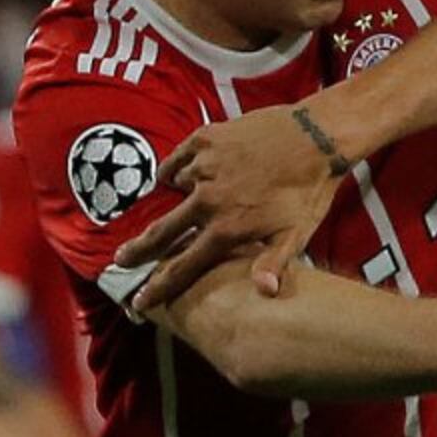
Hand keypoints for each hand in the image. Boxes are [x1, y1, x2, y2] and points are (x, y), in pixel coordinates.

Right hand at [117, 105, 344, 309]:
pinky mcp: (205, 139)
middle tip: (119, 261)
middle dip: (138, 251)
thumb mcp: (297, 232)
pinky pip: (178, 160)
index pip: (183, 266)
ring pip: (175, 192)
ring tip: (178, 206)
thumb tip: (263, 294)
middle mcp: (207, 200)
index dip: (159, 287)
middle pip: (161, 233)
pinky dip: (177, 169)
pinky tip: (180, 176)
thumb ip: (274, 262)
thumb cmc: (310, 188)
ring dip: (174, 202)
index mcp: (227, 228)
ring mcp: (203, 167)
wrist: (318, 135)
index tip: (138, 301)